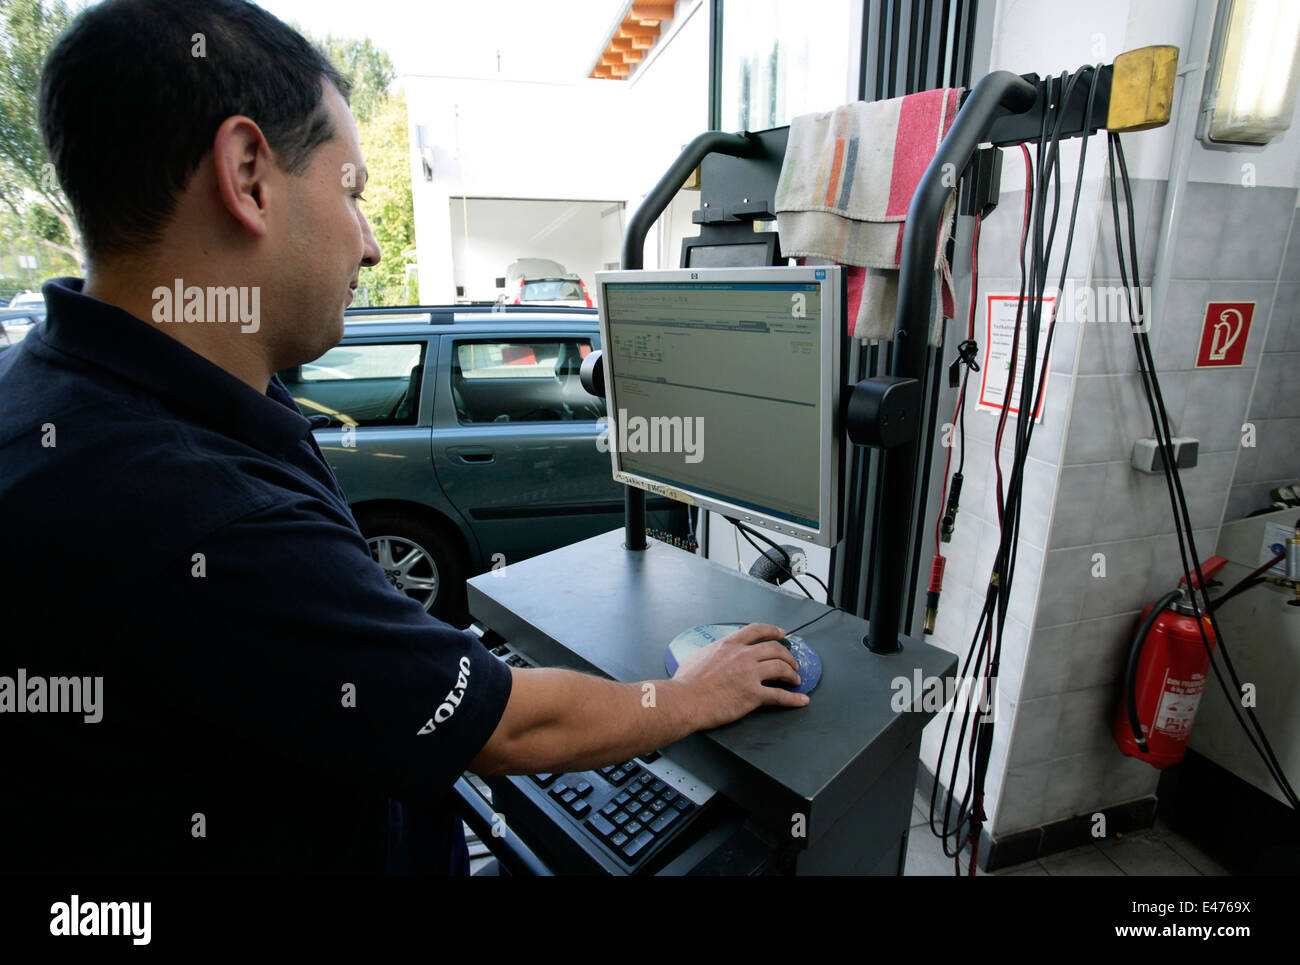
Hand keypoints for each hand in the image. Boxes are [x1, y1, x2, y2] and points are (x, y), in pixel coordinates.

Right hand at [671, 623, 809, 729]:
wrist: (684, 701)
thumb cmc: (686, 683)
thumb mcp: (696, 657)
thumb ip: (710, 653)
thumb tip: (709, 655)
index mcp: (729, 645)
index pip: (757, 630)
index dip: (773, 631)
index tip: (782, 633)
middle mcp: (742, 656)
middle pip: (775, 649)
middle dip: (788, 655)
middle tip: (793, 662)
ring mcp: (749, 674)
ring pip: (781, 668)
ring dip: (793, 674)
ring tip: (796, 679)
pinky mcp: (753, 695)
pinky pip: (780, 695)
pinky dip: (793, 698)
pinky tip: (800, 700)